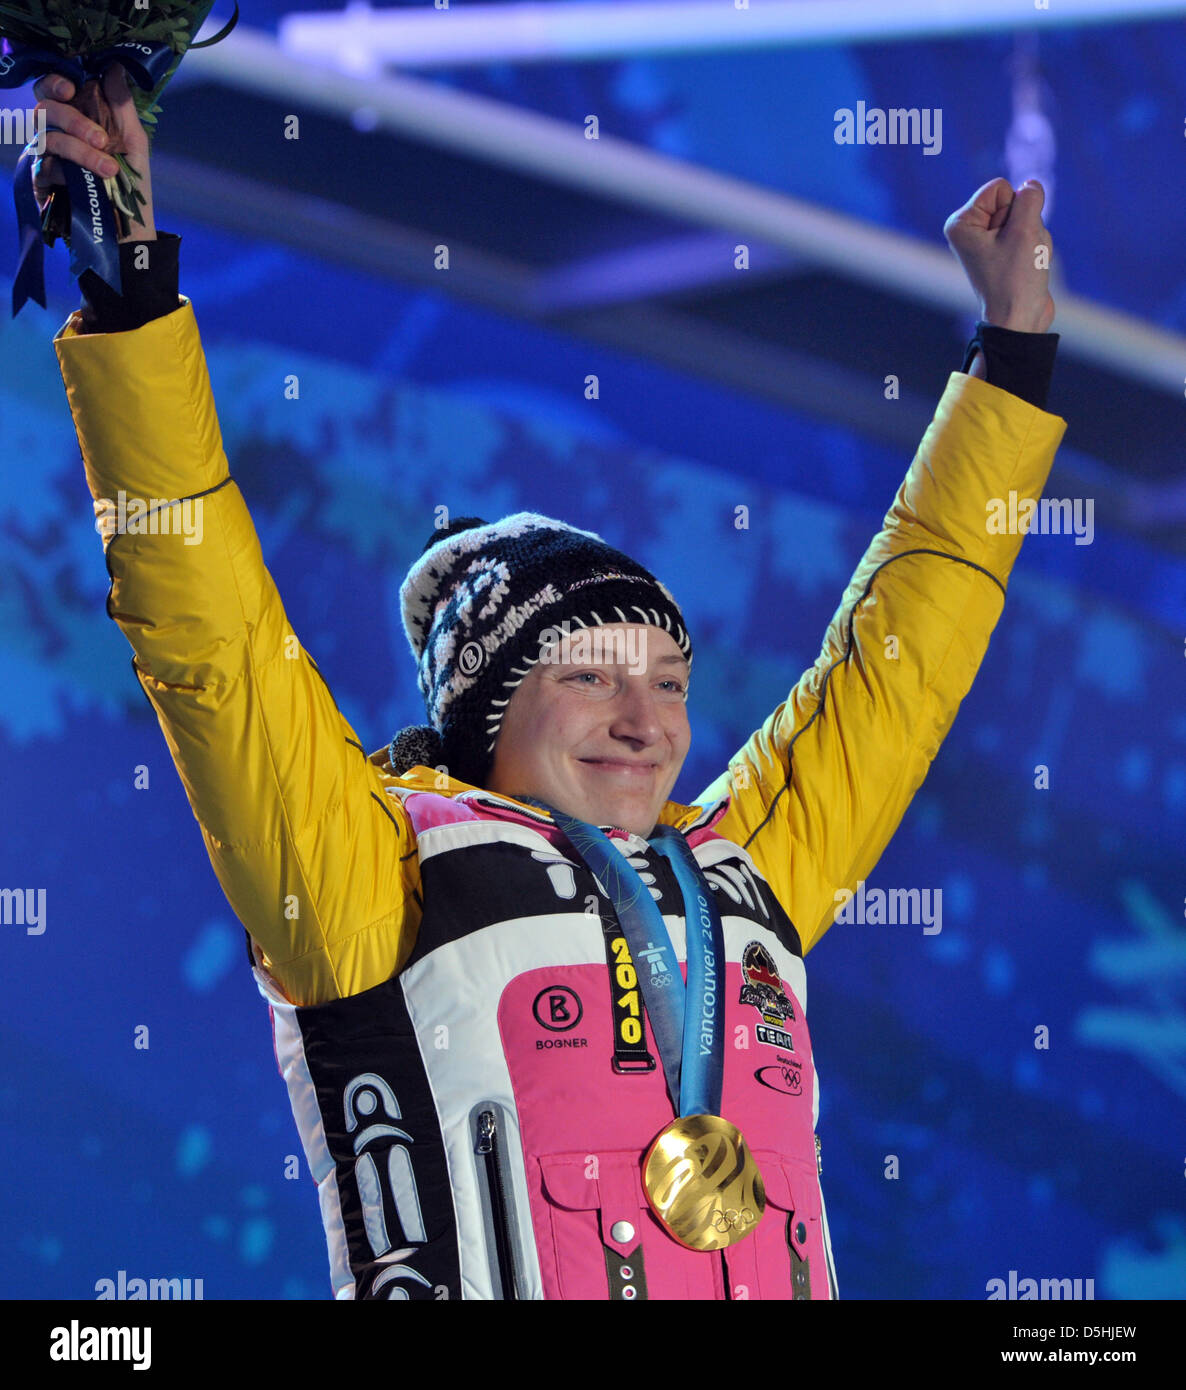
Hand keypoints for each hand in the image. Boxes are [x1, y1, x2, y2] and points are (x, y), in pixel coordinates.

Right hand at [31, 64, 154, 242]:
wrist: (130, 228)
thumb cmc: (132, 182)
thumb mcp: (134, 142)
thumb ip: (122, 105)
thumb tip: (114, 66)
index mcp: (76, 116)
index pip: (52, 89)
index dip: (55, 82)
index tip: (71, 87)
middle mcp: (56, 132)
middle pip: (44, 109)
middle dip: (73, 120)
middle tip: (101, 139)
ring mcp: (46, 157)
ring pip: (46, 138)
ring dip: (80, 151)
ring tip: (109, 169)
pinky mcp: (40, 183)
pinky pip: (41, 168)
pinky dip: (65, 172)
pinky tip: (86, 182)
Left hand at [943, 178, 1053, 333]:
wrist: (1020, 319)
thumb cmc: (1016, 279)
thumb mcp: (1026, 230)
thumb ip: (1030, 198)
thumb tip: (1030, 185)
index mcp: (962, 223)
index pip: (1000, 188)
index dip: (1014, 209)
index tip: (1007, 241)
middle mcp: (971, 230)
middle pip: (1014, 201)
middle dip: (1026, 224)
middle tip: (1019, 254)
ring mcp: (988, 241)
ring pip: (1027, 217)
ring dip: (1034, 237)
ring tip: (1025, 262)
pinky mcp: (1005, 250)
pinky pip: (1032, 232)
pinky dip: (1037, 246)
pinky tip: (1031, 265)